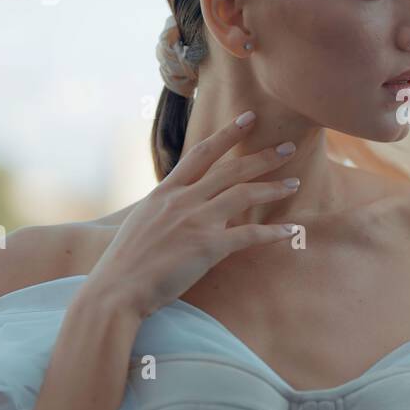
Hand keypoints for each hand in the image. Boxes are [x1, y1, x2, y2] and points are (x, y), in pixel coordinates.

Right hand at [84, 110, 299, 319]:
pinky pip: (249, 234)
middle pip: (231, 169)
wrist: (115, 291)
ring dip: (273, 187)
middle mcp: (182, 200)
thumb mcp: (141, 222)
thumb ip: (164, 209)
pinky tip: (292, 231)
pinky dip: (274, 232)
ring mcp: (196, 221)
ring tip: (294, 183)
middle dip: (263, 156)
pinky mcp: (208, 247)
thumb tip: (178, 204)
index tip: (250, 118)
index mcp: (165, 192)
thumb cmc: (125, 264)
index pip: (201, 153)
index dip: (228, 134)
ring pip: (244, 194)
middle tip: (288, 146)